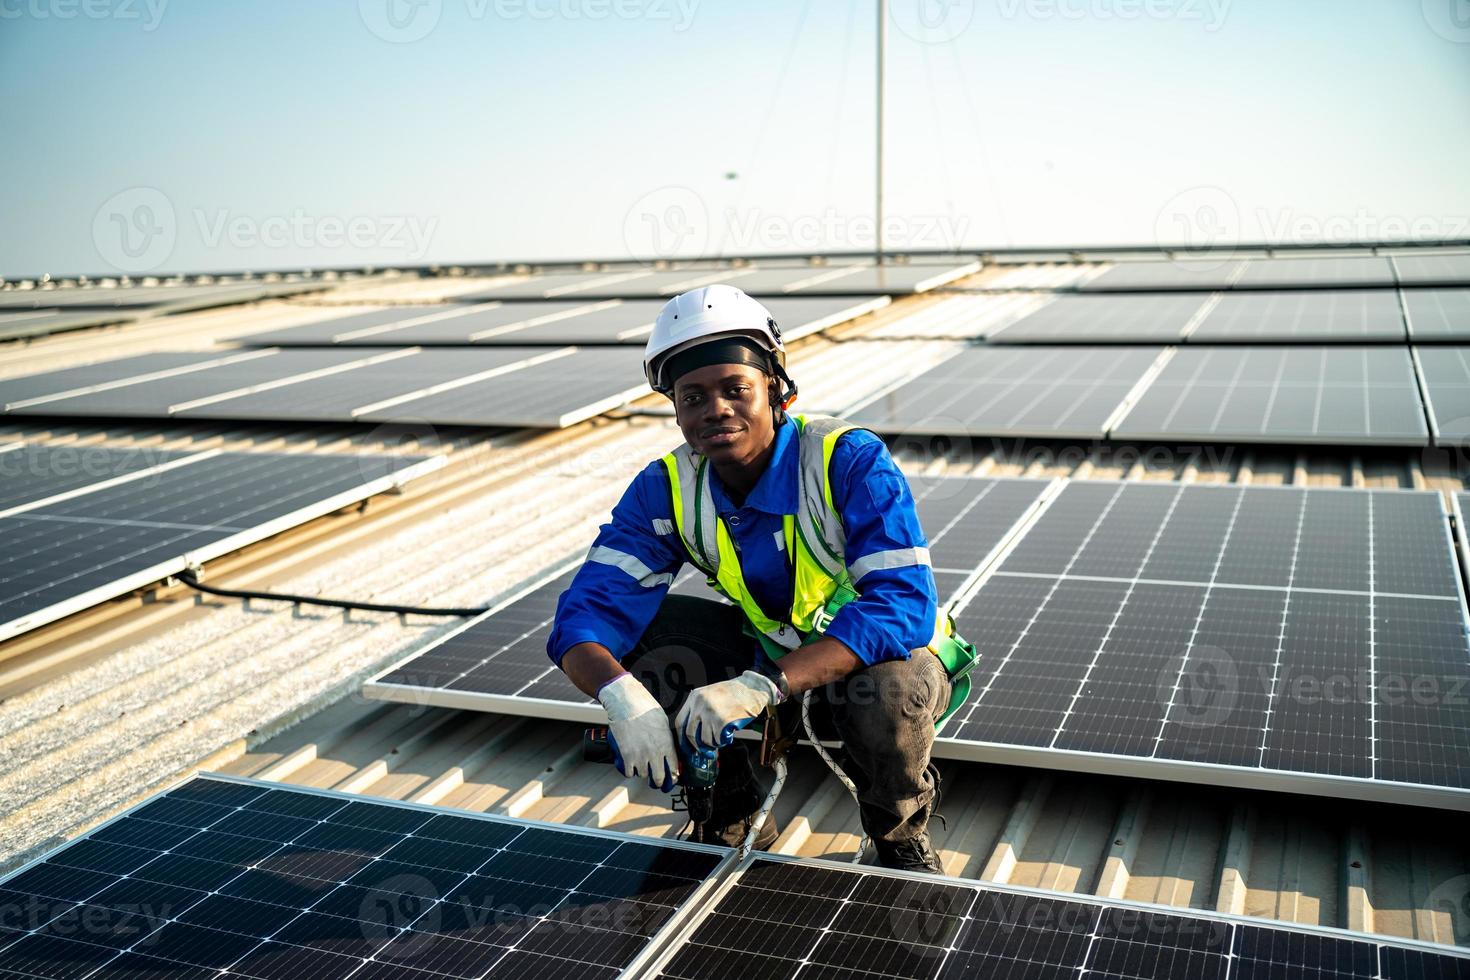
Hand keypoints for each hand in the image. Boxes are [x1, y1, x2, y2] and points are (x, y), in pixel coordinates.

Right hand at [597, 674, 676, 792]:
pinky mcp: (626, 756)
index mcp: (667, 744)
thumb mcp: (663, 722)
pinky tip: (631, 765)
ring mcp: (640, 756)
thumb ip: (666, 738)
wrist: (626, 704)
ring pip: (643, 776)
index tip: (671, 778)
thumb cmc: (645, 708)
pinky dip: (630, 771)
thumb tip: (668, 749)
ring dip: (643, 773)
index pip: (674, 769)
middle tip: (657, 781)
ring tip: (641, 765)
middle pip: (659, 778)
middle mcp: (655, 753)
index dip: (673, 777)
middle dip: (659, 782)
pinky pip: (629, 773)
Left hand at [675, 670, 781, 757]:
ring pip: (705, 739)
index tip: (687, 747)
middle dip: (697, 746)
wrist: (752, 688)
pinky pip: (718, 739)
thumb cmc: (733, 693)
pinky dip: (723, 741)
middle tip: (705, 752)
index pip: (680, 722)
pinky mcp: (721, 721)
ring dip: (714, 743)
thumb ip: (699, 709)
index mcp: (694, 697)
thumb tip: (693, 736)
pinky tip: (729, 734)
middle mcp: (699, 704)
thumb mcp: (710, 694)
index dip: (682, 738)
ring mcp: (710, 713)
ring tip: (721, 736)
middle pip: (690, 734)